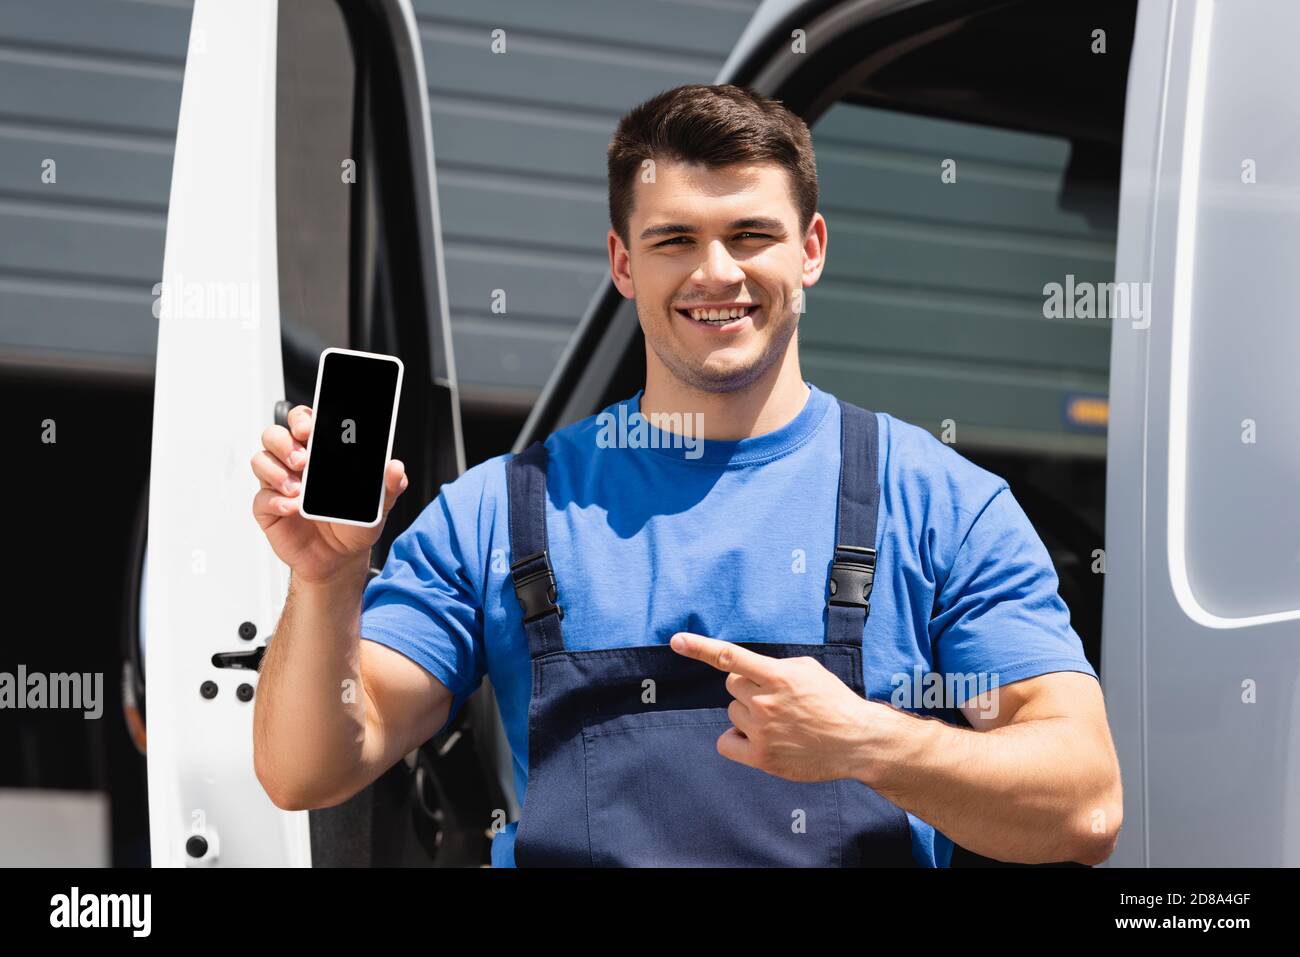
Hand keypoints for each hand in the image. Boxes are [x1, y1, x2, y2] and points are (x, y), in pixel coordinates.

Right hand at [250, 404, 408, 584]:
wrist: (340, 559)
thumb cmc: (354, 524)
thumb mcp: (378, 506)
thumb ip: (388, 486)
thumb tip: (395, 468)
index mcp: (320, 453)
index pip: (304, 422)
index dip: (302, 419)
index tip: (309, 428)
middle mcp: (295, 464)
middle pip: (274, 435)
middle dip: (285, 442)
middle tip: (304, 460)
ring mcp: (279, 484)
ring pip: (261, 460)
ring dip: (276, 470)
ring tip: (299, 489)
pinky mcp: (268, 508)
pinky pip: (261, 497)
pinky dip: (276, 500)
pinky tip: (293, 508)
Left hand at [669, 631, 896, 783]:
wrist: (856, 741)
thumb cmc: (833, 702)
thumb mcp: (808, 670)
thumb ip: (775, 666)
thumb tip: (749, 670)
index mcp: (778, 676)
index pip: (730, 657)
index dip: (700, 647)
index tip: (676, 641)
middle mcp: (765, 702)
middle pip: (732, 685)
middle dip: (748, 688)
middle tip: (774, 699)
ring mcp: (761, 731)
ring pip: (732, 712)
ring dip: (748, 714)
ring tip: (779, 722)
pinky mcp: (760, 757)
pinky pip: (726, 742)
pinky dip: (736, 739)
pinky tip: (758, 739)